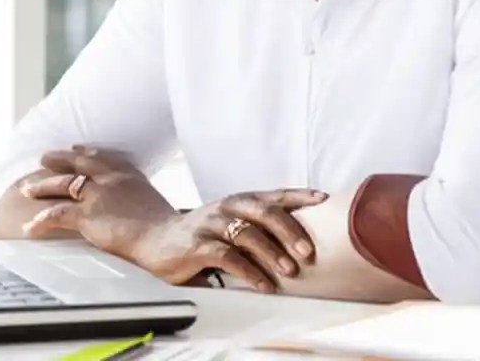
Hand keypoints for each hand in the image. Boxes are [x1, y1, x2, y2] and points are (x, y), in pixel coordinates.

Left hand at [20, 145, 179, 251]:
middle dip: (60, 159)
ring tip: (26, 188)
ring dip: (42, 186)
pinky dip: (39, 221)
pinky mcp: (86, 215)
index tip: (78, 149)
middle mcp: (112, 179)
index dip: (88, 152)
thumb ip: (142, 205)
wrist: (167, 239)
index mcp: (131, 176)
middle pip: (79, 163)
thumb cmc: (170, 231)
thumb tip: (140, 214)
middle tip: (45, 157)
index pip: (105, 158)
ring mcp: (98, 194)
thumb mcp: (158, 207)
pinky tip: (29, 227)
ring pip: (62, 185)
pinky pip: (55, 214)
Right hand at [127, 189, 327, 292]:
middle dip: (290, 231)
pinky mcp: (197, 245)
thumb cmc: (202, 234)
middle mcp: (228, 207)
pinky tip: (263, 285)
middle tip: (308, 252)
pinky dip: (249, 272)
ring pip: (248, 234)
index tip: (325, 200)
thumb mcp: (232, 225)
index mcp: (242, 200)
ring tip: (291, 271)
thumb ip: (259, 230)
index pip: (276, 195)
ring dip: (272, 253)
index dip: (301, 196)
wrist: (155, 238)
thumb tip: (299, 249)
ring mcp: (212, 224)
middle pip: (266, 212)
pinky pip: (227, 257)